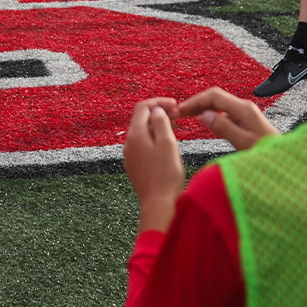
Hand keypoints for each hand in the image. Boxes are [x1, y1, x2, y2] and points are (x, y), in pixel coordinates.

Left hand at [123, 98, 184, 229]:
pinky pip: (143, 146)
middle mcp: (128, 144)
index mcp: (135, 135)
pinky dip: (154, 139)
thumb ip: (161, 123)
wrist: (158, 204)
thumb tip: (156, 111)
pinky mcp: (135, 167)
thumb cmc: (166, 174)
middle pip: (141, 119)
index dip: (159, 102)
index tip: (176, 105)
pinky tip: (167, 146)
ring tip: (175, 129)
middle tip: (178, 115)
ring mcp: (130, 156)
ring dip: (157, 127)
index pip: (142, 107)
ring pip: (142, 133)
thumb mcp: (168, 143)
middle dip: (159, 113)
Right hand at [177, 86, 276, 150]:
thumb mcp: (243, 142)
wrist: (285, 160)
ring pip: (219, 105)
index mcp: (244, 109)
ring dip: (202, 108)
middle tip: (179, 112)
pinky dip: (210, 115)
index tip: (180, 110)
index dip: (195, 101)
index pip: (214, 96)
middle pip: (215, 98)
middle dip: (196, 103)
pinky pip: (224, 113)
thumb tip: (204, 115)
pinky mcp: (245, 122)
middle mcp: (245, 108)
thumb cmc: (267, 153)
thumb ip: (223, 127)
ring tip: (187, 116)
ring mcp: (245, 114)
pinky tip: (203, 121)